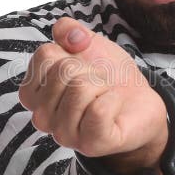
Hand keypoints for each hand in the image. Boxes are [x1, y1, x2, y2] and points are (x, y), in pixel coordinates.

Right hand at [18, 17, 168, 165]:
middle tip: (99, 84)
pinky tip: (114, 109)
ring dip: (103, 86)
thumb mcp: (89, 45)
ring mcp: (64, 134)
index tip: (83, 67)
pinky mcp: (90, 144)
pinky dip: (114, 101)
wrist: (140, 102)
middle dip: (90, 70)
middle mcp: (42, 117)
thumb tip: (67, 34)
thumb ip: (68, 30)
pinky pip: (99, 110)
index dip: (72, 53)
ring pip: (80, 89)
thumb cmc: (108, 77)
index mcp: (34, 93)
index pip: (44, 55)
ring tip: (106, 97)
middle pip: (63, 70)